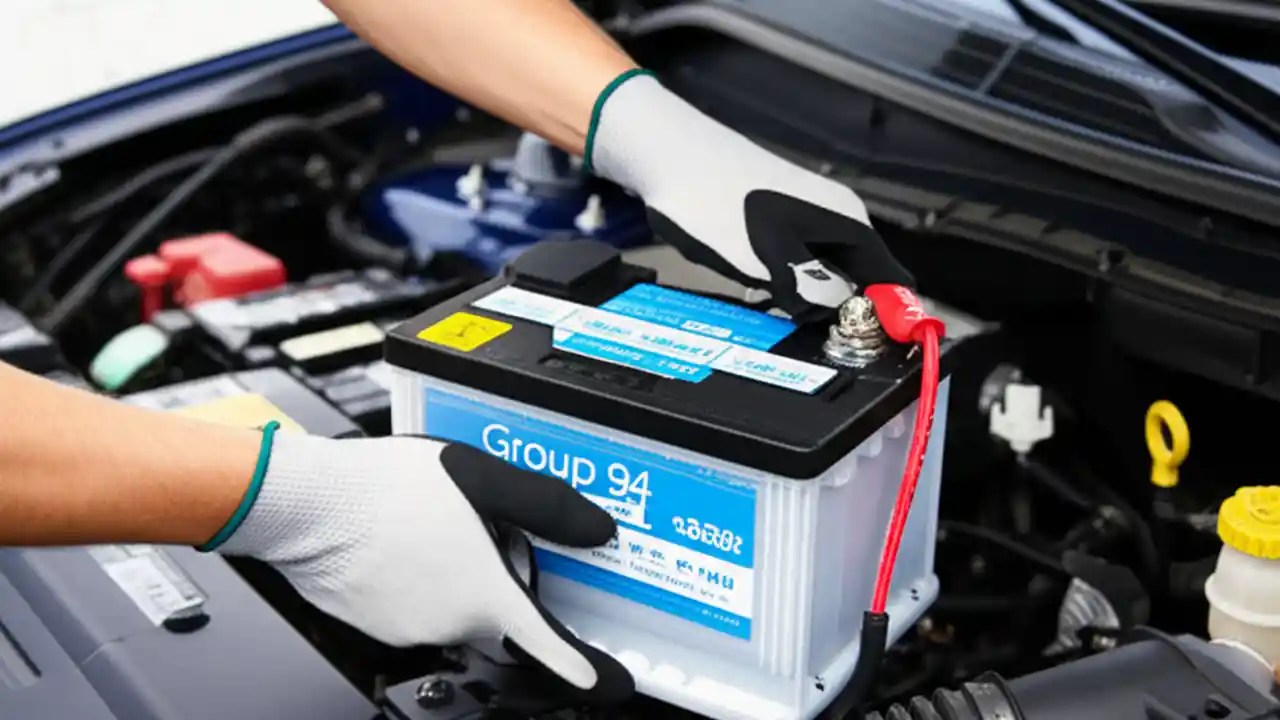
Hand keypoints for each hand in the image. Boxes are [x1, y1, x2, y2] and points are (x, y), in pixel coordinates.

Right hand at [215, 432, 632, 704]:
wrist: (305, 504)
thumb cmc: (384, 489)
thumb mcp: (483, 478)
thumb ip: (546, 506)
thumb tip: (597, 529)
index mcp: (485, 595)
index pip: (549, 645)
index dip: (585, 668)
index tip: (609, 684)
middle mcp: (451, 625)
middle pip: (497, 610)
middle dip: (497, 577)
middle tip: (474, 528)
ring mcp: (411, 631)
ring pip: (454, 606)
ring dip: (455, 574)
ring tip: (427, 523)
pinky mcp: (377, 626)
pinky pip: (416, 606)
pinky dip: (420, 581)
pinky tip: (401, 540)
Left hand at [590, 71, 912, 320]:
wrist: (669, 155)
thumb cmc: (716, 201)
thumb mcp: (767, 261)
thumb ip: (812, 291)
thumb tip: (842, 312)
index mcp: (847, 223)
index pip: (891, 279)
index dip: (887, 316)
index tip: (868, 346)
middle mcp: (836, 216)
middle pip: (861, 279)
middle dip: (842, 312)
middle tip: (809, 335)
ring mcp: (808, 214)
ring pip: (827, 273)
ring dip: (808, 299)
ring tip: (776, 311)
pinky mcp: (779, 217)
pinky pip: (799, 262)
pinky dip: (786, 283)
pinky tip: (759, 291)